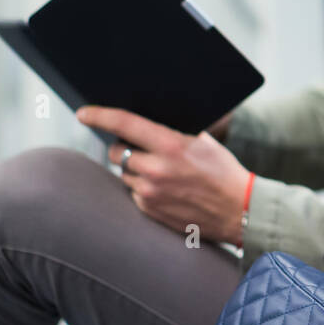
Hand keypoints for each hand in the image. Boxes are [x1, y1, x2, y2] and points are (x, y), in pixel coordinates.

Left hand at [76, 106, 250, 245]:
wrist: (239, 211)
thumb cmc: (224, 172)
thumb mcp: (203, 142)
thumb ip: (173, 132)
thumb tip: (146, 123)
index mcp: (171, 146)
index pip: (125, 124)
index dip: (100, 116)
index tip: (84, 113)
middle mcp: (156, 169)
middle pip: (117, 152)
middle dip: (124, 147)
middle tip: (140, 148)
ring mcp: (150, 193)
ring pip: (126, 173)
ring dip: (136, 169)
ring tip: (163, 172)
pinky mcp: (150, 211)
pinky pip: (134, 193)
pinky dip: (144, 188)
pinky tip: (167, 189)